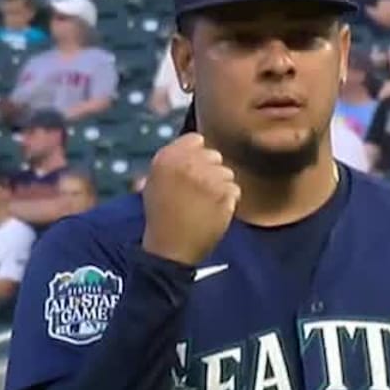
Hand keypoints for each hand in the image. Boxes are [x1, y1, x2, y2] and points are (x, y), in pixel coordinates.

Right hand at [141, 134, 239, 265]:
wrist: (170, 249)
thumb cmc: (161, 216)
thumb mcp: (154, 181)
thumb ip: (175, 158)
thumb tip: (198, 142)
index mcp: (167, 157)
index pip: (196, 140)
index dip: (197, 156)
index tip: (193, 172)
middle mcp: (188, 164)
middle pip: (215, 155)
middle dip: (211, 171)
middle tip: (199, 193)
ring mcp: (208, 180)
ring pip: (227, 174)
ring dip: (221, 187)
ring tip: (205, 206)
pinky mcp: (224, 196)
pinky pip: (234, 191)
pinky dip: (228, 202)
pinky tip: (213, 214)